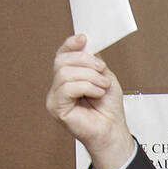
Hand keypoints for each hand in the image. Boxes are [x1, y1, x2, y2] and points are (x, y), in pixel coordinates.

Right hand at [46, 33, 134, 168]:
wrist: (113, 130)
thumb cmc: (108, 108)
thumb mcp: (104, 76)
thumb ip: (92, 60)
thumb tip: (85, 43)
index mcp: (68, 78)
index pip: (61, 56)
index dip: (70, 44)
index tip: (84, 38)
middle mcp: (58, 87)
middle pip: (62, 61)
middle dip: (85, 61)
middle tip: (102, 70)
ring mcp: (54, 98)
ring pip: (65, 73)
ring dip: (90, 77)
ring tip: (102, 87)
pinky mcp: (56, 108)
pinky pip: (67, 88)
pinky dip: (86, 87)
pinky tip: (96, 94)